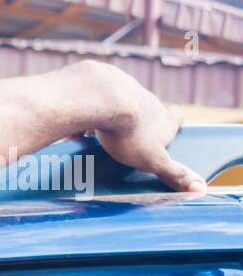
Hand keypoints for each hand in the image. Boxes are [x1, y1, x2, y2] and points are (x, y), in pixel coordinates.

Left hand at [85, 62, 208, 193]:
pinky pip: (94, 103)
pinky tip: (75, 127)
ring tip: (97, 133)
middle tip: (129, 137)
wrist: (103, 98)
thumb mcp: (153, 160)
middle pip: (148, 109)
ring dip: (113, 117)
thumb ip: (174, 173)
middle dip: (140, 122)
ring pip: (121, 104)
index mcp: (163, 119)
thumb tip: (200, 189)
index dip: (175, 121)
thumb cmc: (129, 134)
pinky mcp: (100, 86)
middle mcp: (147, 101)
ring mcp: (124, 90)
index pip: (177, 115)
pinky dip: (89, 114)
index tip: (171, 128)